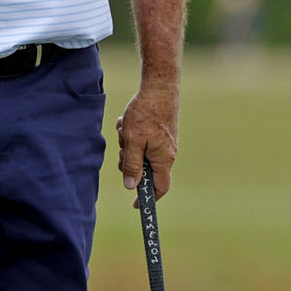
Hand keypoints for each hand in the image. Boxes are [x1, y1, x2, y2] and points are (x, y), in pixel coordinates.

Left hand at [116, 83, 179, 207]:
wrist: (160, 86)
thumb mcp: (133, 141)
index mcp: (163, 159)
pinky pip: (144, 141)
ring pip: (142, 153)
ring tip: (125, 129)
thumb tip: (131, 186)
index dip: (148, 198)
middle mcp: (167, 153)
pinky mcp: (162, 132)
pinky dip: (133, 136)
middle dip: (130, 163)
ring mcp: (165, 142)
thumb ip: (132, 165)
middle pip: (146, 170)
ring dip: (129, 145)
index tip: (136, 204)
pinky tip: (127, 123)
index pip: (160, 188)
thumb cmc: (146, 113)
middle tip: (122, 150)